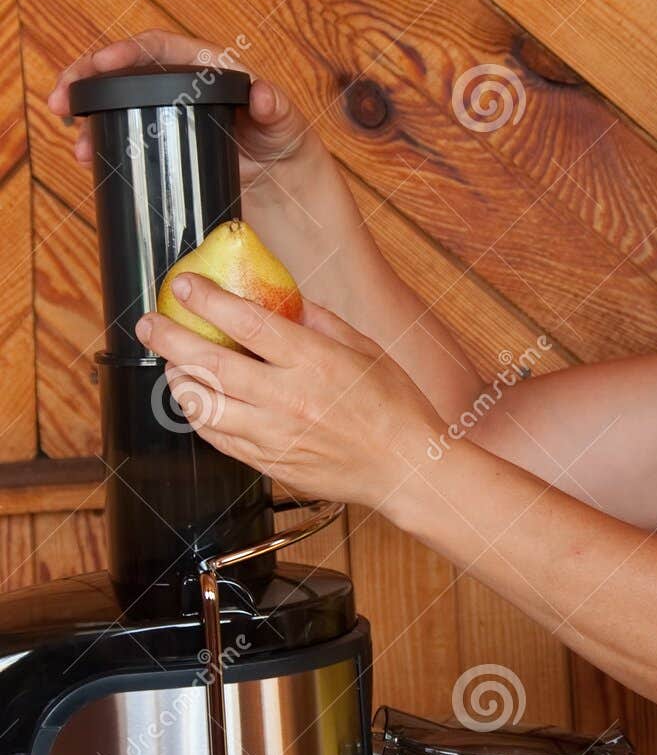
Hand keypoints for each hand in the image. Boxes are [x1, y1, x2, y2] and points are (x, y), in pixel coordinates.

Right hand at [47, 28, 321, 194]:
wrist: (284, 183)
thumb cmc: (285, 142)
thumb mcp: (286, 123)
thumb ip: (276, 107)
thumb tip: (262, 93)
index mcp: (206, 67)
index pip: (159, 49)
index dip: (127, 51)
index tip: (104, 64)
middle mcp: (180, 85)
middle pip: (124, 71)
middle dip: (87, 78)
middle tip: (62, 99)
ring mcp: (167, 114)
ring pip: (116, 102)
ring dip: (87, 115)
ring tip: (74, 139)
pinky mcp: (162, 143)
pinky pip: (125, 135)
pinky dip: (102, 143)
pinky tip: (87, 157)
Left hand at [135, 276, 447, 514]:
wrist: (406, 469)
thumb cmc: (395, 408)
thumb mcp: (364, 348)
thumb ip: (319, 321)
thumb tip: (282, 298)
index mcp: (314, 361)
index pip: (245, 320)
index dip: (206, 299)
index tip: (184, 285)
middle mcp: (289, 398)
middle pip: (211, 362)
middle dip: (171, 338)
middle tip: (151, 324)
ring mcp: (276, 435)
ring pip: (205, 406)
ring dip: (179, 380)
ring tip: (171, 364)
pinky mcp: (271, 463)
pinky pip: (219, 439)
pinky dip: (200, 417)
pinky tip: (197, 402)